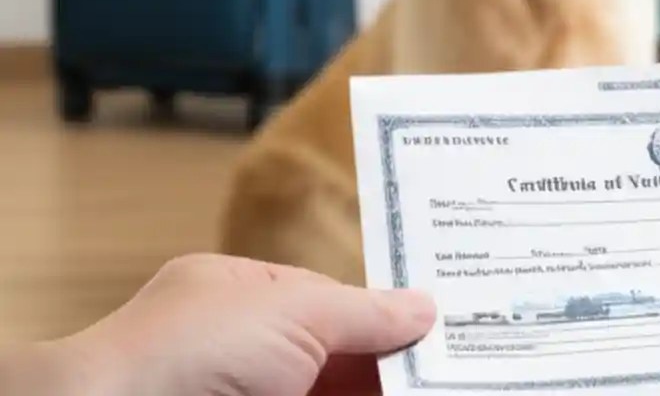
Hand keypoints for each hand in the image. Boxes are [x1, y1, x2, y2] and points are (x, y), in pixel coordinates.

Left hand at [2, 254, 435, 395]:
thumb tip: (424, 307)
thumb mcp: (297, 311)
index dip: (382, 311)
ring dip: (384, 383)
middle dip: (391, 357)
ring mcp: (245, 391)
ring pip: (332, 387)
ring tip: (442, 378)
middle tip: (451, 360)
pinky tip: (398, 393)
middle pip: (334, 352)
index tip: (436, 324)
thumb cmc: (187, 352)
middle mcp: (239, 349)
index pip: (326, 298)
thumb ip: (365, 311)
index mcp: (237, 294)